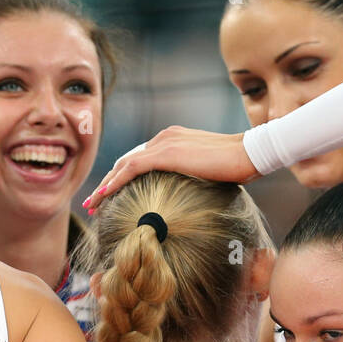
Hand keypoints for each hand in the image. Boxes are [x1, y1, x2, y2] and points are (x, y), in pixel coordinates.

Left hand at [83, 127, 257, 212]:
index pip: (139, 159)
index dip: (122, 177)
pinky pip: (131, 169)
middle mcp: (164, 137)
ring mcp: (164, 143)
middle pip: (126, 161)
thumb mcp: (207, 172)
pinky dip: (115, 182)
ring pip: (123, 165)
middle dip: (107, 183)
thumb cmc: (237, 166)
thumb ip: (190, 178)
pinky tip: (105, 196)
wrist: (250, 153)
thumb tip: (184, 199)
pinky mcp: (166, 153)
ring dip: (105, 185)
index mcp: (173, 139)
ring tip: (92, 205)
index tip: (111, 195)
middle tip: (93, 203)